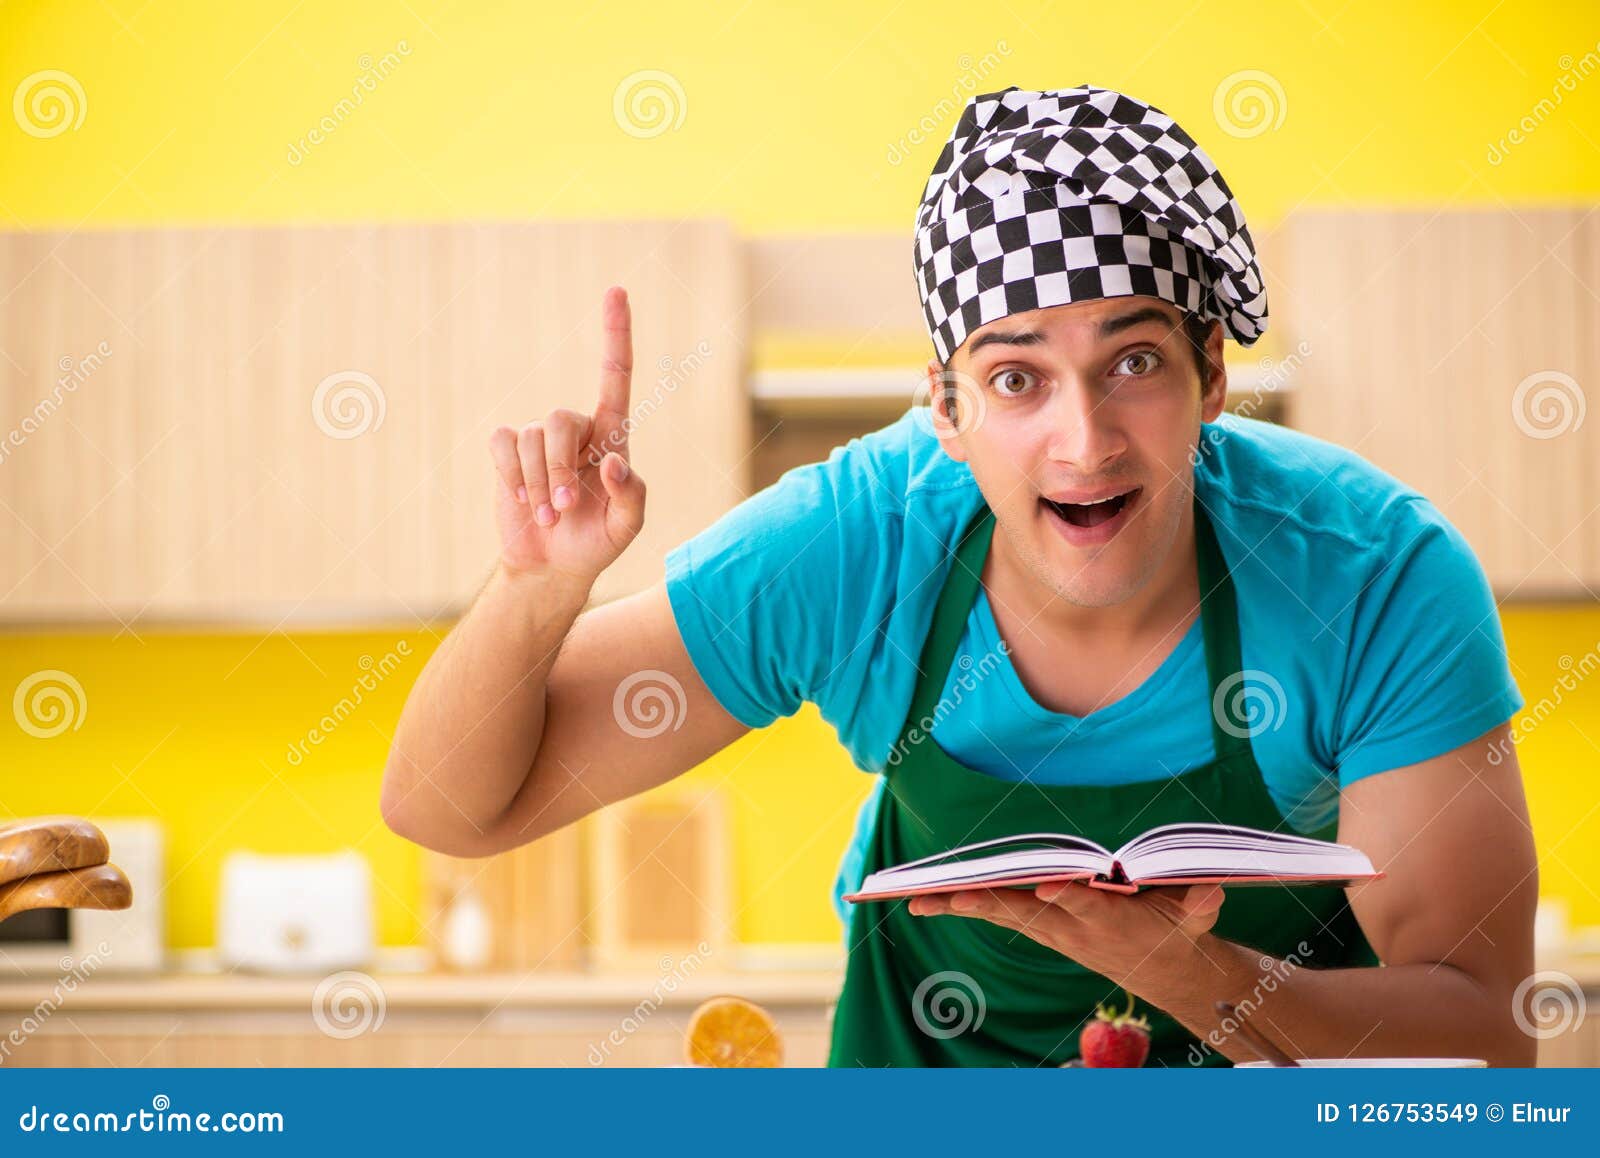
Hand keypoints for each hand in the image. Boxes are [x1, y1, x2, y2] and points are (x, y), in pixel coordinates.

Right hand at [488, 286, 646, 582]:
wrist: (552, 566)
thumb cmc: (596, 543)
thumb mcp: (626, 527)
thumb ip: (632, 495)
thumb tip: (613, 460)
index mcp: (613, 435)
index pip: (616, 375)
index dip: (616, 332)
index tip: (617, 290)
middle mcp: (578, 428)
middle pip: (560, 421)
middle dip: (557, 468)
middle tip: (561, 508)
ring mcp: (541, 438)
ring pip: (532, 438)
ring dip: (538, 483)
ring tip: (548, 513)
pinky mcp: (509, 451)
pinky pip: (504, 444)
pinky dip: (513, 477)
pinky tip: (523, 500)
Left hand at [907, 881, 1224, 988]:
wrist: (1166, 970)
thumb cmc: (1180, 927)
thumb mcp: (1198, 914)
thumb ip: (1200, 901)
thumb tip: (1212, 887)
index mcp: (1109, 920)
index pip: (1083, 905)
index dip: (1065, 896)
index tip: (1045, 887)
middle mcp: (1072, 927)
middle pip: (1025, 913)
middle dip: (989, 903)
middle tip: (953, 896)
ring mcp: (1052, 929)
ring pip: (1001, 913)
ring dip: (960, 905)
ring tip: (917, 899)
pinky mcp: (1040, 927)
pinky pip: (997, 913)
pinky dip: (961, 905)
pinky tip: (922, 900)